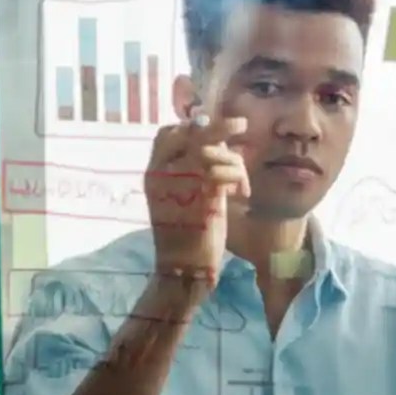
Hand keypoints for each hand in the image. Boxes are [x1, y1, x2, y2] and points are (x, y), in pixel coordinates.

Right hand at [145, 112, 249, 294]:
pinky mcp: (201, 197)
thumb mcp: (185, 195)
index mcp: (153, 174)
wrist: (183, 269)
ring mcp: (179, 185)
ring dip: (235, 163)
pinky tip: (242, 195)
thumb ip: (195, 169)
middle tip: (241, 125)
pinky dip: (239, 178)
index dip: (192, 126)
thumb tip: (220, 144)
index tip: (214, 128)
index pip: (167, 134)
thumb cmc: (188, 233)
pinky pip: (225, 172)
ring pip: (213, 152)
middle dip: (219, 127)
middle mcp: (162, 175)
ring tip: (241, 185)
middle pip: (191, 135)